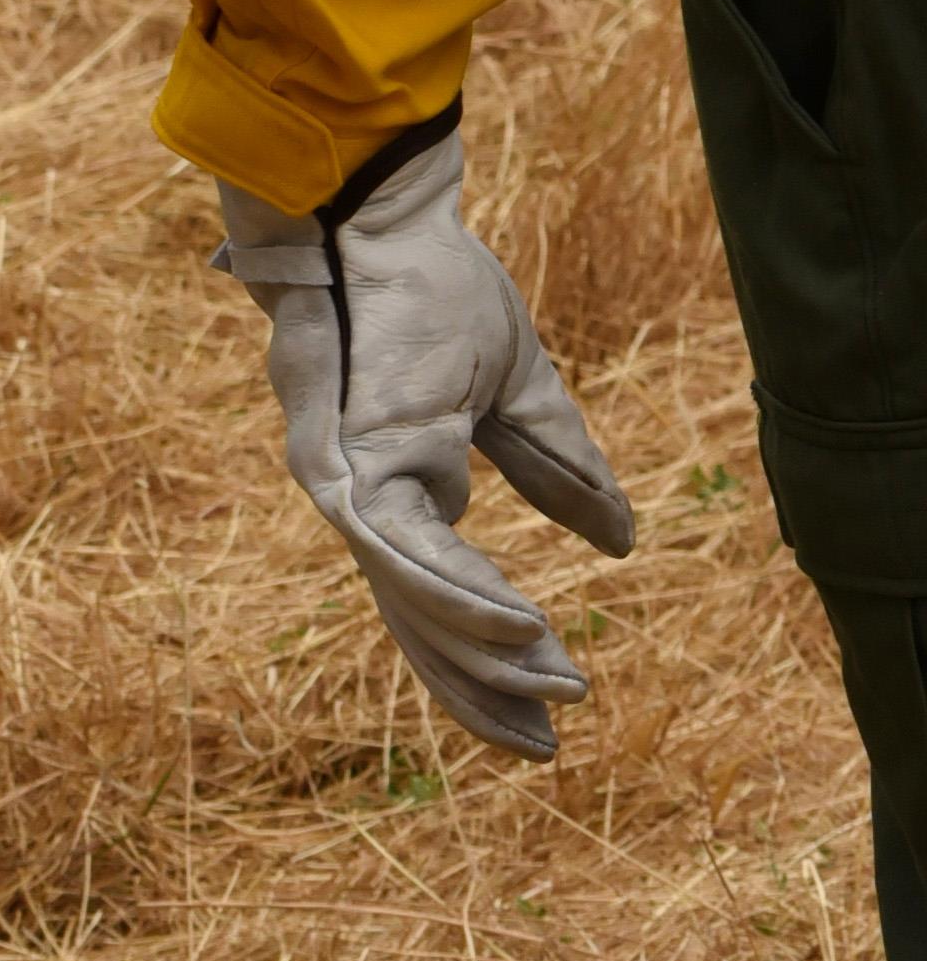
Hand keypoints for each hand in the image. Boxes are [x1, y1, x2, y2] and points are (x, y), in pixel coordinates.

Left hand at [215, 120, 637, 758]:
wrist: (374, 218)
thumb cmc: (428, 287)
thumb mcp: (517, 390)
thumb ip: (560, 466)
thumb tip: (620, 540)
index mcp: (398, 487)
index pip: (440, 598)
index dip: (495, 655)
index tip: (558, 698)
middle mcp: (360, 501)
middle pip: (420, 623)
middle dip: (485, 689)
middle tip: (547, 742)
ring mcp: (342, 486)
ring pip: (411, 600)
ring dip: (483, 652)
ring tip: (554, 687)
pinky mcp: (339, 463)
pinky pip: (402, 550)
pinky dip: (460, 594)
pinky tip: (519, 628)